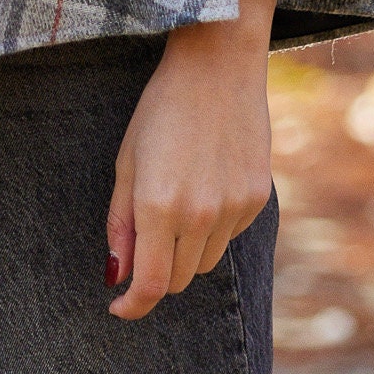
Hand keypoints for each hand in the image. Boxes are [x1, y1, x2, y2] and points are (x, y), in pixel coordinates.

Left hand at [106, 0, 276, 319]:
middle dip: (156, 273)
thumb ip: (120, 223)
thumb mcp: (126, 161)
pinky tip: (206, 185)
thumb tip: (116, 275)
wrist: (218, 66)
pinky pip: (230, 235)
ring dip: (185, 251)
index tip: (119, 307)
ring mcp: (234, 208)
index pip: (149, 285)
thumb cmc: (161, 109)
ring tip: (176, 202)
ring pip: (205, 262)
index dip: (132, 306)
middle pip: (178, 279)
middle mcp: (200, 214)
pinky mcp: (258, 198)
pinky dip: (213, 228)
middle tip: (143, 245)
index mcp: (158, 205)